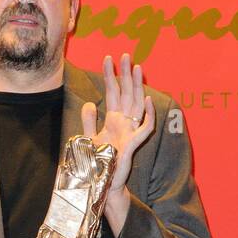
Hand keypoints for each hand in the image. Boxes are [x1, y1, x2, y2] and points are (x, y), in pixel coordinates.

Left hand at [81, 53, 154, 194]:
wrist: (103, 183)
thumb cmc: (98, 163)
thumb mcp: (90, 138)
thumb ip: (89, 121)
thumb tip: (90, 103)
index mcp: (114, 120)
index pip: (113, 93)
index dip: (110, 76)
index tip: (107, 59)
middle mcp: (124, 122)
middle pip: (126, 93)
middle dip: (126, 74)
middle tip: (125, 55)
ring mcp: (130, 132)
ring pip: (137, 104)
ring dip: (138, 87)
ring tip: (137, 68)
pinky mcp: (134, 144)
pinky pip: (145, 127)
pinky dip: (148, 114)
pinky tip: (147, 100)